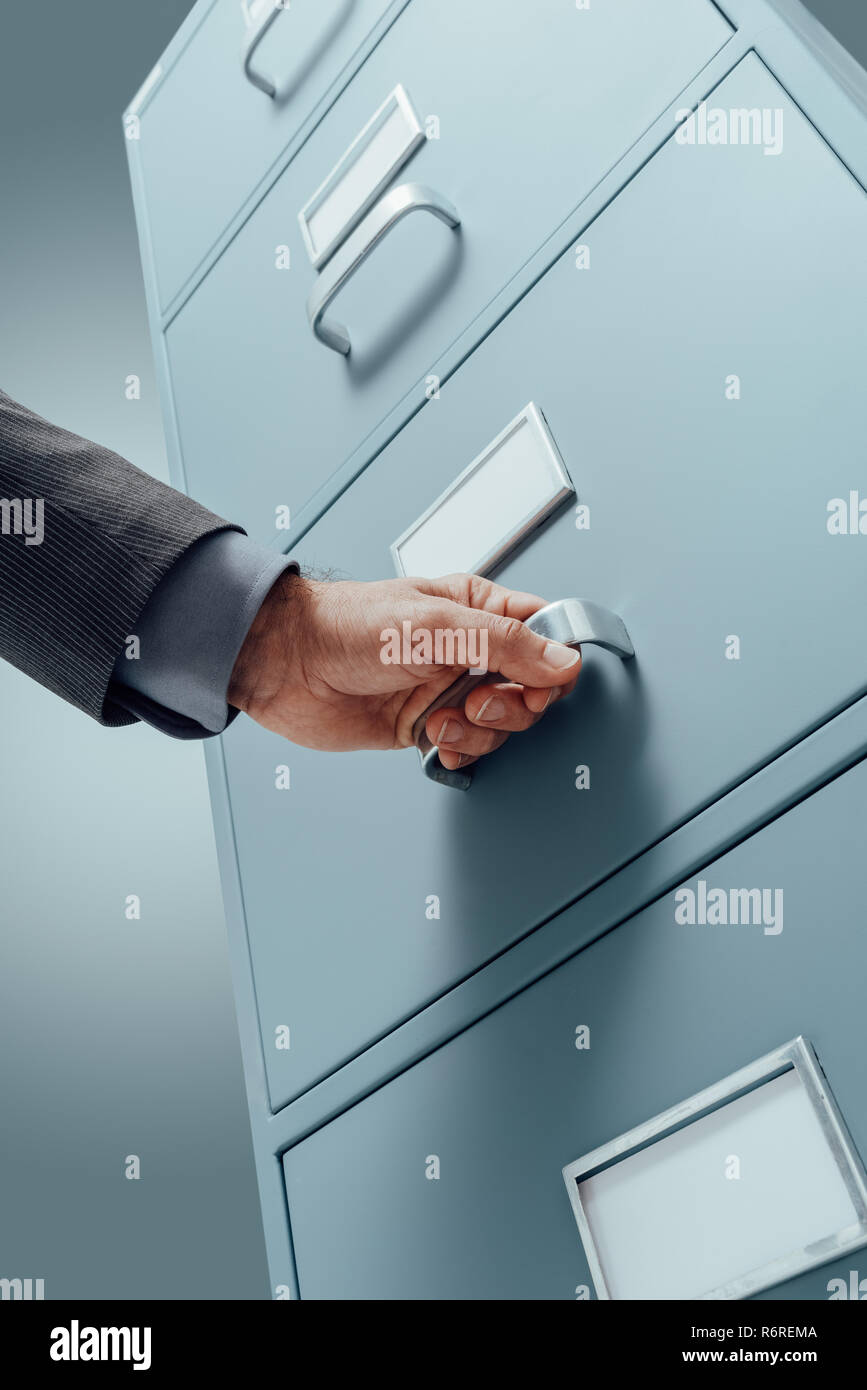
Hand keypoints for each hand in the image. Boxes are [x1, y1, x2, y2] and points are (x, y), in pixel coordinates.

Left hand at [227, 572, 580, 772]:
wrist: (287, 665)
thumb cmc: (347, 627)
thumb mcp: (436, 626)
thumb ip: (506, 645)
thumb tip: (564, 662)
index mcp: (478, 610)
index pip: (545, 634)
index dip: (552, 663)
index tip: (535, 681)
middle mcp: (468, 650)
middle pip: (533, 689)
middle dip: (512, 706)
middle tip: (475, 702)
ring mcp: (448, 689)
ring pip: (503, 724)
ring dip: (480, 732)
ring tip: (441, 719)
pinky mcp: (426, 724)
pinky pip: (468, 748)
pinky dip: (461, 752)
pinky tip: (436, 741)